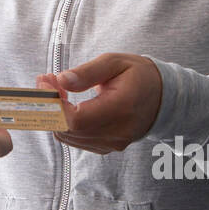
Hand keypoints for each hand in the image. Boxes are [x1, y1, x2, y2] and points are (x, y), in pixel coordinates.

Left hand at [36, 53, 162, 154]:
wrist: (162, 97)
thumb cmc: (138, 75)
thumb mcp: (114, 62)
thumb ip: (87, 72)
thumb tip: (62, 80)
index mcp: (121, 108)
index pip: (76, 119)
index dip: (54, 104)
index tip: (46, 82)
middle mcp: (117, 132)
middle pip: (68, 129)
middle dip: (49, 105)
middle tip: (46, 80)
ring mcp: (112, 143)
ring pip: (68, 136)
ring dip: (54, 113)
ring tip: (57, 88)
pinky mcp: (106, 147)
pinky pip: (75, 139)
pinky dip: (64, 122)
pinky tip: (66, 103)